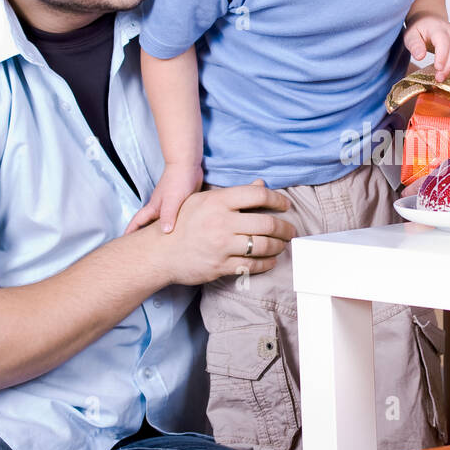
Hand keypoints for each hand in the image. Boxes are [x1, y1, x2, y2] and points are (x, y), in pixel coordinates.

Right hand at [124, 161, 203, 234]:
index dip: (130, 230)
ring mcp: (169, 203)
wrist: (186, 164)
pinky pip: (173, 215)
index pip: (138, 221)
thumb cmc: (177, 180)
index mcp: (154, 207)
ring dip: (158, 229)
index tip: (123, 241)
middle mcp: (159, 207)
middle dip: (143, 234)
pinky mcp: (179, 201)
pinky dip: (172, 223)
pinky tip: (178, 228)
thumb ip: (168, 215)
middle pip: (148, 223)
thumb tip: (165, 232)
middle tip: (142, 247)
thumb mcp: (172, 200)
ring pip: (161, 220)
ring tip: (160, 242)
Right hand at [140, 179, 295, 286]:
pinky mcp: (220, 266)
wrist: (159, 252)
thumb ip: (234, 194)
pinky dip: (267, 263)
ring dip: (279, 246)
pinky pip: (252, 265)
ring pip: (263, 246)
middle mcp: (221, 222)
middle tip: (291, 230)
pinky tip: (271, 260)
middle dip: (285, 228)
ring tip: (282, 245)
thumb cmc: (183, 223)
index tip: (285, 206)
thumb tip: (260, 184)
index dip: (278, 199)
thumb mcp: (204, 201)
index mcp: (218, 201)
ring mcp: (221, 245)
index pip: (258, 194)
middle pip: (267, 223)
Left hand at [404, 16, 449, 82]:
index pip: (443, 41)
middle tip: (440, 78)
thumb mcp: (411, 35)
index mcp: (438, 29)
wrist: (429, 20)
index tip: (438, 68)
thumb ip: (414, 45)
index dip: (442, 56)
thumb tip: (420, 57)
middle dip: (449, 66)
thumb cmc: (419, 29)